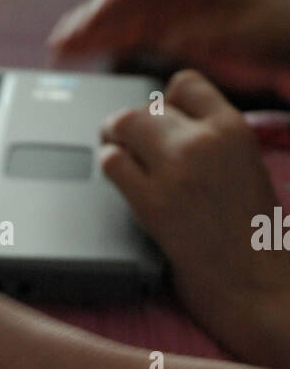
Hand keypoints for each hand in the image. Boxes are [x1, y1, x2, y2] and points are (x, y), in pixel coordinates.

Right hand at [50, 0, 289, 94]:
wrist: (287, 48)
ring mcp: (173, 4)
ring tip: (62, 48)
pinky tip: (87, 51)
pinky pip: (131, 30)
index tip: (93, 22)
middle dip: (94, 16)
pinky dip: (108, 41)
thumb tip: (168, 36)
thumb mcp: (240, 32)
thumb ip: (200, 32)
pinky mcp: (169, 27)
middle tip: (63, 40)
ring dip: (93, 30)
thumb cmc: (272, 33)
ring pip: (123, 12)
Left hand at [100, 69, 289, 367]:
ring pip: (122, 127)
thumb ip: (214, 141)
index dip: (163, 102)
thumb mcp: (247, 168)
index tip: (157, 121)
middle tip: (122, 141)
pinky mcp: (153, 203)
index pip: (183, 84)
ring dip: (113, 142)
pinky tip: (118, 183)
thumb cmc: (255, 237)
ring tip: (116, 158)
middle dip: (130, 125)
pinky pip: (112, 164)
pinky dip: (109, 169)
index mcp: (234, 129)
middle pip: (144, 107)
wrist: (258, 284)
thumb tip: (170, 126)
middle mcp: (205, 141)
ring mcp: (177, 171)